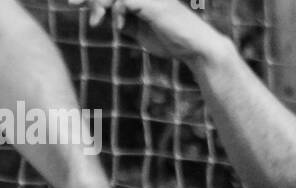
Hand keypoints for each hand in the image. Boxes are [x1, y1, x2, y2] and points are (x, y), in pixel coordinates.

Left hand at [70, 0, 228, 62]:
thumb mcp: (141, 32)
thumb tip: (103, 17)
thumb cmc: (173, 42)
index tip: (75, 3)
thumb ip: (123, 22)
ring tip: (95, 22)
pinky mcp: (150, 2)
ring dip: (98, 4)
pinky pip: (123, 1)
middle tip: (72, 4)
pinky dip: (116, 13)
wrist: (196, 49)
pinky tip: (119, 27)